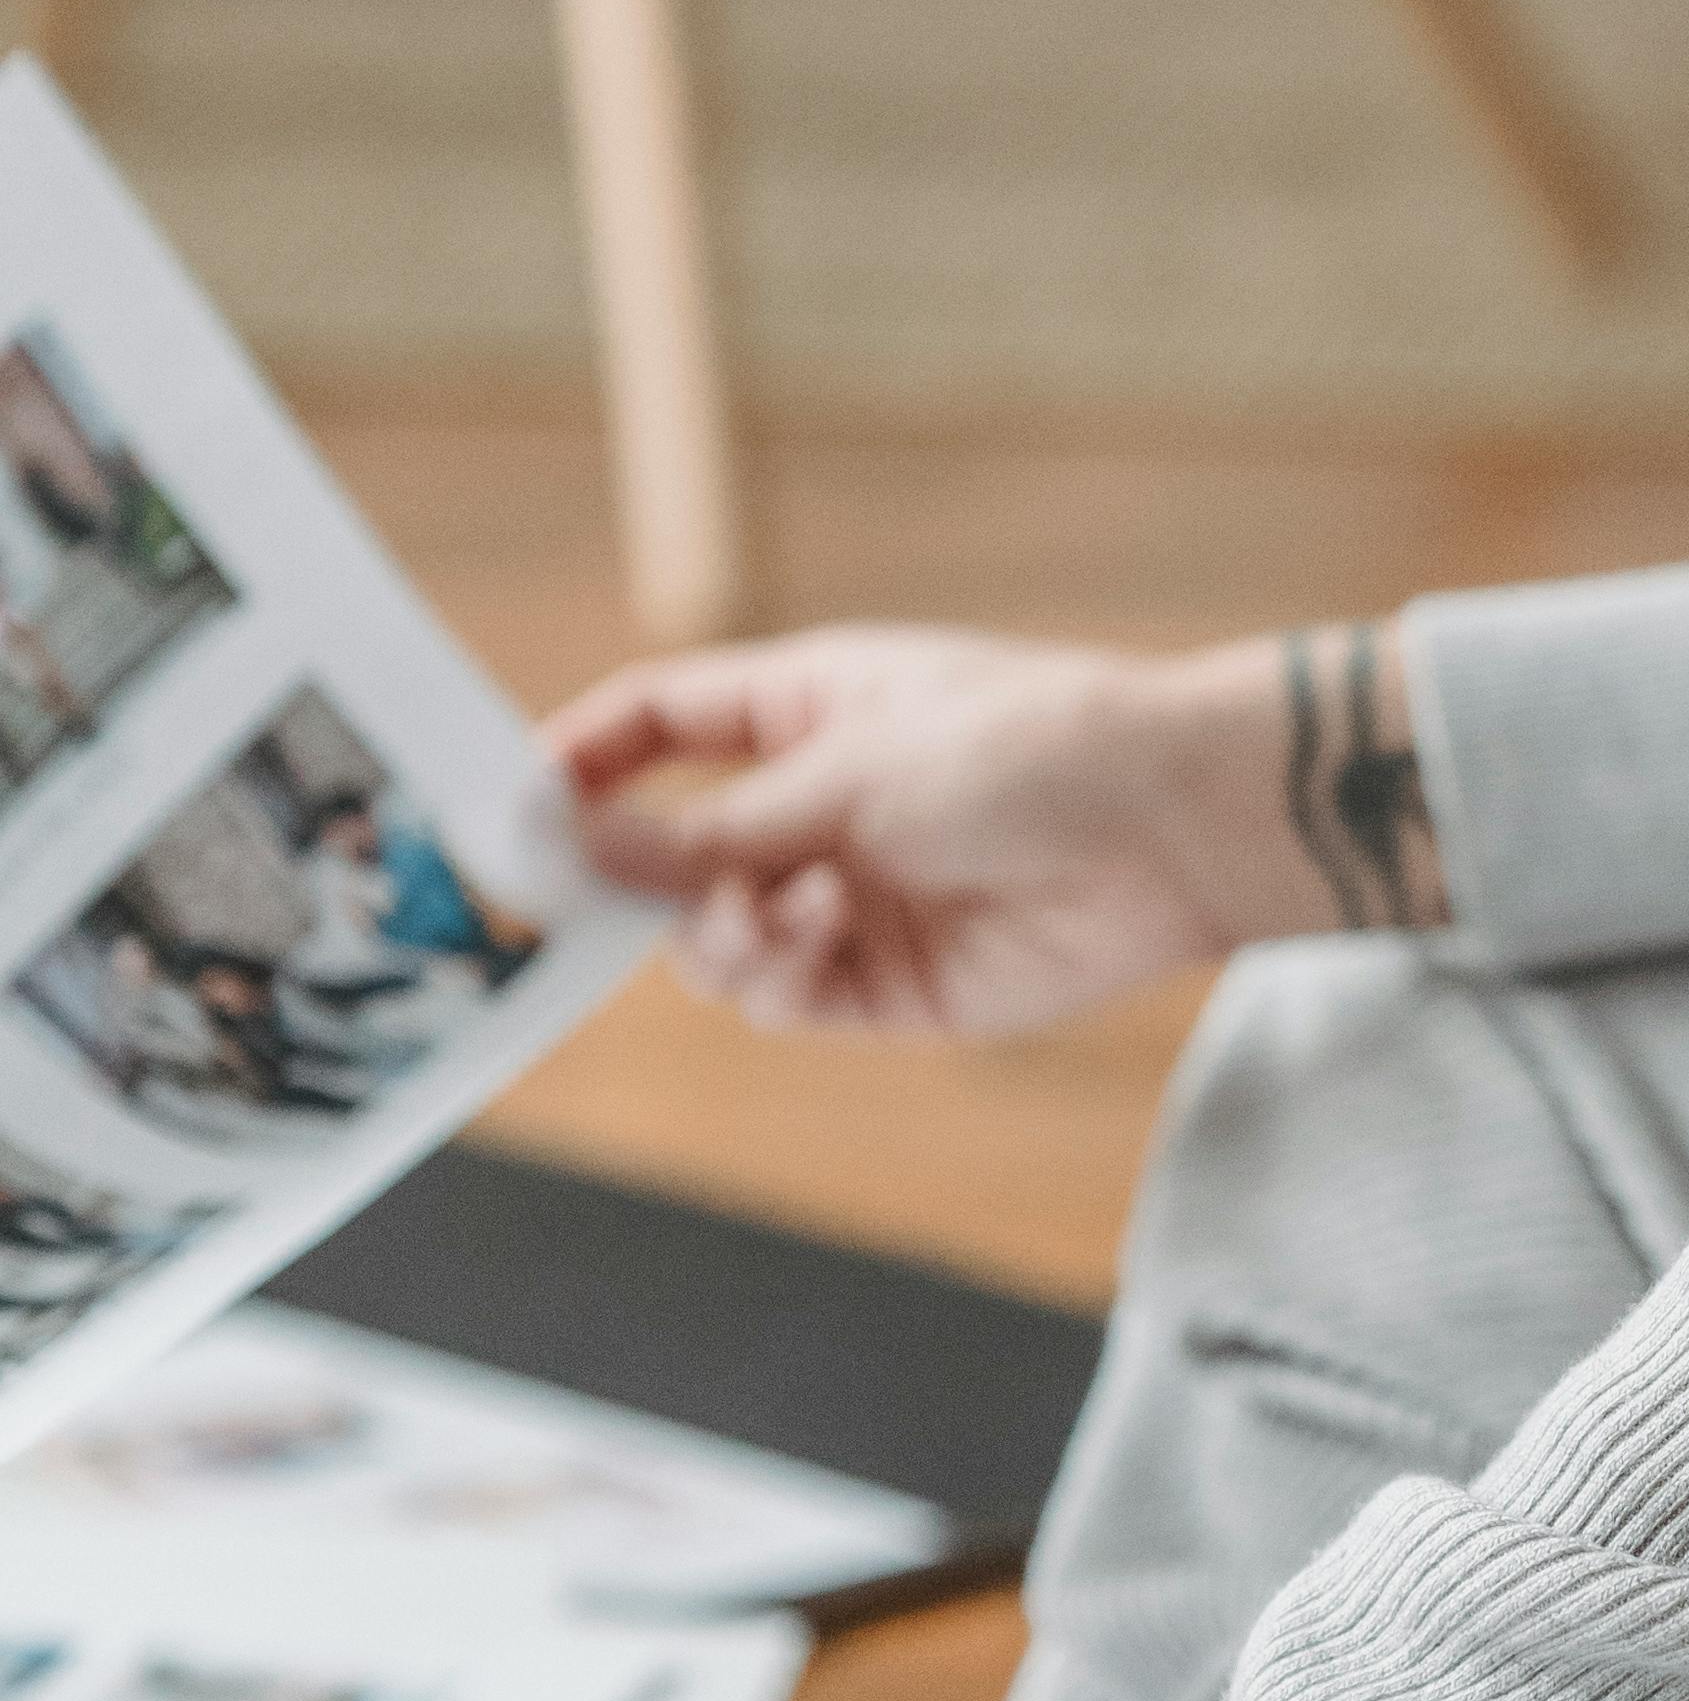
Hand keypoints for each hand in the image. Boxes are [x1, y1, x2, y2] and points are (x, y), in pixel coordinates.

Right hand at [545, 622, 1382, 1039]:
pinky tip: (819, 932)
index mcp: (805, 707)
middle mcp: (814, 803)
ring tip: (779, 906)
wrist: (1170, 827)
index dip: (580, 760)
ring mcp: (845, 896)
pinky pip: (779, 994)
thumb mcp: (846, 770)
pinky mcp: (884, 984)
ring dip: (717, 931)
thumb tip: (565, 843)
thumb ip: (703, 827)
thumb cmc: (1029, 748)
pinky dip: (773, 972)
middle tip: (570, 901)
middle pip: (665, 852)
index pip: (658, 725)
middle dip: (622, 880)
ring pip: (711, 941)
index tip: (506, 805)